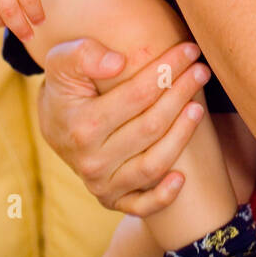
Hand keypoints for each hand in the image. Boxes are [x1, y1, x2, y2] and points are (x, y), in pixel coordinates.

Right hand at [36, 36, 209, 215]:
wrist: (53, 123)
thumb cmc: (66, 86)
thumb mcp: (62, 61)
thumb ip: (83, 54)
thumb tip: (118, 62)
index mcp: (82, 126)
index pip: (137, 95)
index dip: (166, 70)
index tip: (189, 50)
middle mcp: (92, 161)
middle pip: (150, 127)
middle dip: (181, 94)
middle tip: (201, 70)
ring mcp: (102, 184)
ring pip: (153, 164)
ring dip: (182, 135)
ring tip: (199, 106)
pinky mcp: (112, 200)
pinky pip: (142, 206)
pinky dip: (163, 196)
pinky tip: (182, 177)